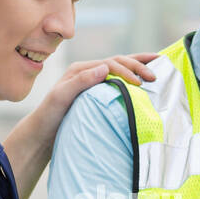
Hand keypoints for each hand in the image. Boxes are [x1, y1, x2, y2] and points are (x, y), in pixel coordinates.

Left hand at [33, 53, 158, 154]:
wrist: (41, 136)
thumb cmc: (49, 117)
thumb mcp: (61, 97)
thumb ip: (81, 81)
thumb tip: (106, 67)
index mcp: (80, 70)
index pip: (110, 63)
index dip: (128, 70)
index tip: (141, 83)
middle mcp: (87, 73)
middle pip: (118, 63)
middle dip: (138, 65)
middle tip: (156, 75)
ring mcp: (92, 84)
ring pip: (120, 71)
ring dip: (138, 69)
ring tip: (157, 69)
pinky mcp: (96, 96)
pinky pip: (117, 83)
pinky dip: (132, 80)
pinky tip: (143, 84)